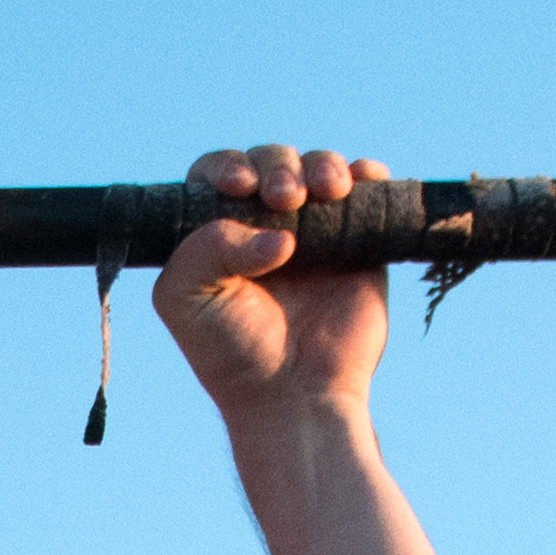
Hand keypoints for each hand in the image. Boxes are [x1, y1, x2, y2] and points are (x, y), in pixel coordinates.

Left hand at [157, 143, 392, 431]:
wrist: (294, 393)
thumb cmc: (232, 351)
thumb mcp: (188, 300)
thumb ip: (204, 249)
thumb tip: (278, 232)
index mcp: (214, 234)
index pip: (214, 175)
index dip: (226, 167)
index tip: (239, 186)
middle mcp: (262, 225)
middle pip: (269, 160)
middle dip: (277, 166)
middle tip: (284, 198)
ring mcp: (313, 229)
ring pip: (317, 166)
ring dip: (321, 165)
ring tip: (324, 192)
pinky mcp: (357, 239)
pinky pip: (367, 187)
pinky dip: (366, 173)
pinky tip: (357, 182)